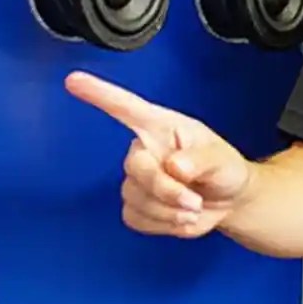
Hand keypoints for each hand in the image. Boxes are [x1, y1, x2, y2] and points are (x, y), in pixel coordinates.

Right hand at [65, 71, 253, 238]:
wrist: (228, 201)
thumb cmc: (224, 169)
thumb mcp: (222, 159)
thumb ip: (201, 160)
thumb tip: (174, 165)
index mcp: (162, 127)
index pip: (127, 108)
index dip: (100, 94)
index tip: (74, 80)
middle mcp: (144, 150)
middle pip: (137, 168)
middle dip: (166, 190)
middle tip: (194, 201)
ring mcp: (136, 180)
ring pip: (137, 198)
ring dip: (169, 210)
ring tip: (195, 207)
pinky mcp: (135, 206)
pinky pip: (137, 218)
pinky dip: (163, 224)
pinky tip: (180, 217)